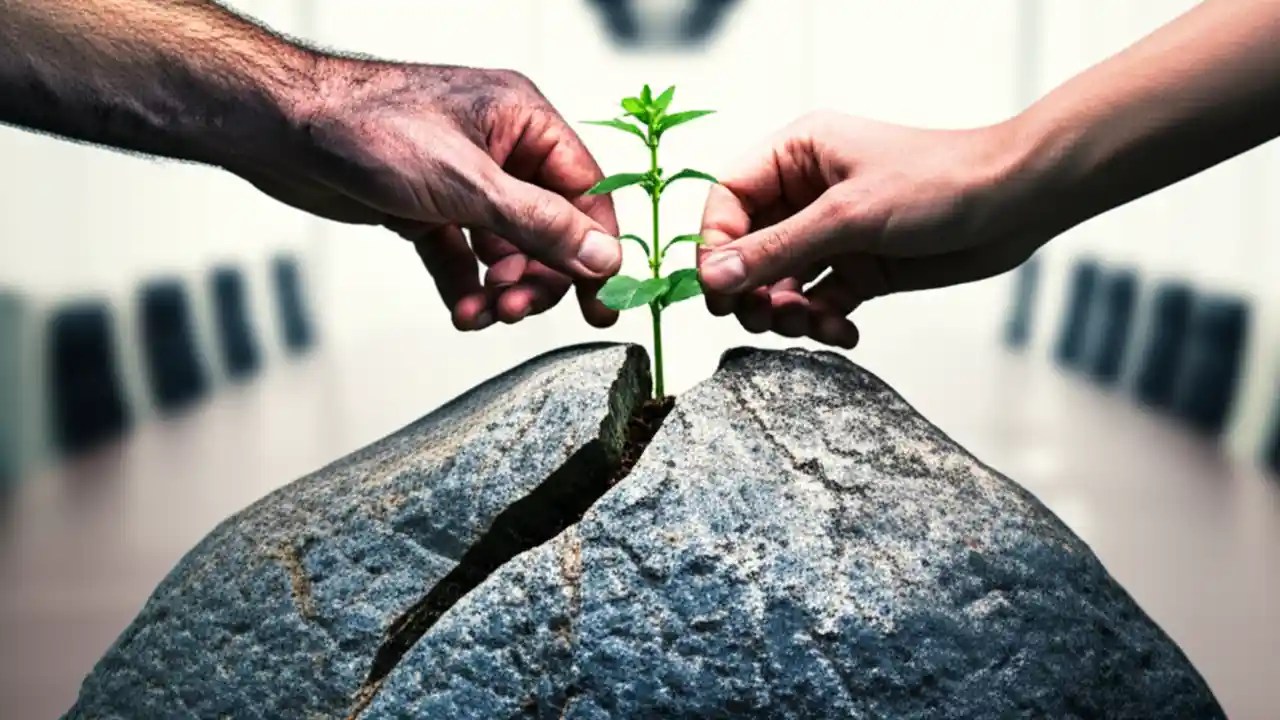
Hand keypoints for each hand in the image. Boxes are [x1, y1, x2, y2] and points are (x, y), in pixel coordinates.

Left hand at [242, 63, 621, 330]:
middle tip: (517, 310)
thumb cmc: (368, 128)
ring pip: (507, 248)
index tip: (602, 303)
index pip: (587, 192)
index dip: (596, 250)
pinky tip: (460, 310)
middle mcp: (501, 148)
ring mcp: (465, 179)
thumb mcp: (469, 184)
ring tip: (480, 312)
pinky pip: (464, 256)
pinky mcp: (429, 207)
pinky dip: (465, 286)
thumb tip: (603, 258)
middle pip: (549, 229)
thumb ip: (541, 225)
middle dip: (538, 276)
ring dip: (500, 288)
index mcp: (524, 122)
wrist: (283, 128)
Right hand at [697, 111, 1051, 346]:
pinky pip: (817, 302)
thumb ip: (776, 250)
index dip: (715, 246)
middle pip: (747, 249)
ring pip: (780, 282)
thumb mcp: (848, 216)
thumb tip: (712, 279)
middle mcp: (806, 192)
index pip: (727, 200)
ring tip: (811, 325)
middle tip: (765, 317)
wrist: (1017, 201)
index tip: (719, 289)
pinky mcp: (858, 266)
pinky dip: (821, 323)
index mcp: (796, 155)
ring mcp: (832, 232)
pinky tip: (843, 332)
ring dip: (786, 312)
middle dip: (752, 288)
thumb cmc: (940, 182)